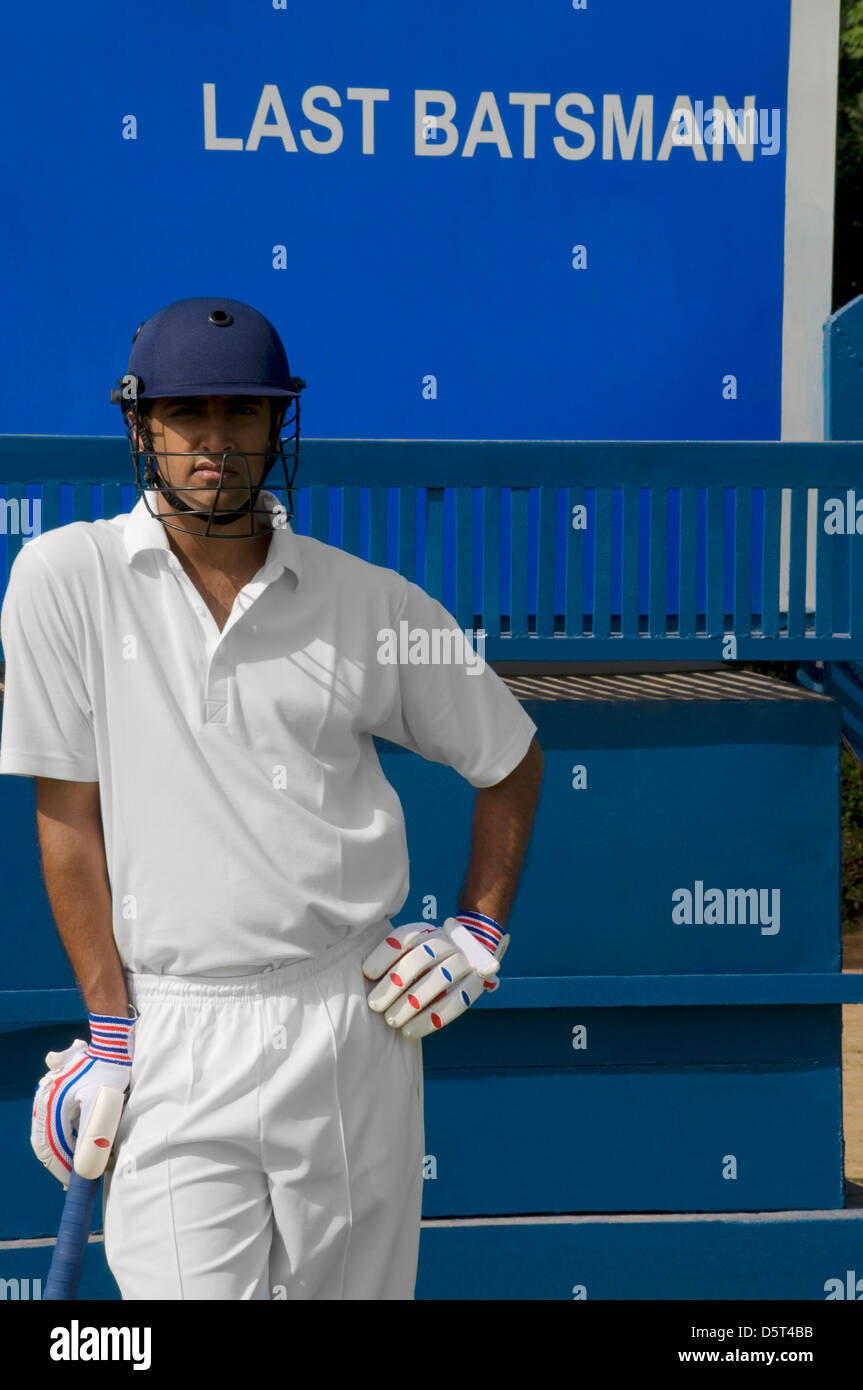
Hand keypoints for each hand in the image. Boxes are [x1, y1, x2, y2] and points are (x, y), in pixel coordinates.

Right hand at [31, 1010, 136, 1186]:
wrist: (111, 1044)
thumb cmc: (108, 1071)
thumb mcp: (102, 1104)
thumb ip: (92, 1136)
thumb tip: (84, 1167)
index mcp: (52, 1105)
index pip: (52, 1146)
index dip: (63, 1167)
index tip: (74, 1181)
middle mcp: (45, 1102)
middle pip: (45, 1143)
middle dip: (59, 1162)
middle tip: (74, 1179)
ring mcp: (49, 1098)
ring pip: (49, 1135)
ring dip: (64, 1151)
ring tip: (81, 1165)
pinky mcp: (57, 1096)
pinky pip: (56, 1124)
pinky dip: (67, 1137)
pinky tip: (81, 1145)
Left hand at [362, 914, 509, 1040]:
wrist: (474, 957)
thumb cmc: (428, 961)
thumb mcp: (413, 950)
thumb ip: (394, 959)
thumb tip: (365, 975)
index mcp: (428, 931)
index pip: (405, 937)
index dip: (384, 955)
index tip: (367, 974)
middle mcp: (449, 942)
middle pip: (420, 960)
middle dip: (394, 984)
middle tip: (375, 1005)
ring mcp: (466, 962)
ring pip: (438, 981)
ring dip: (411, 1005)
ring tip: (390, 1020)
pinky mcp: (477, 984)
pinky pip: (454, 1004)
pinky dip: (430, 1020)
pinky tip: (409, 1031)